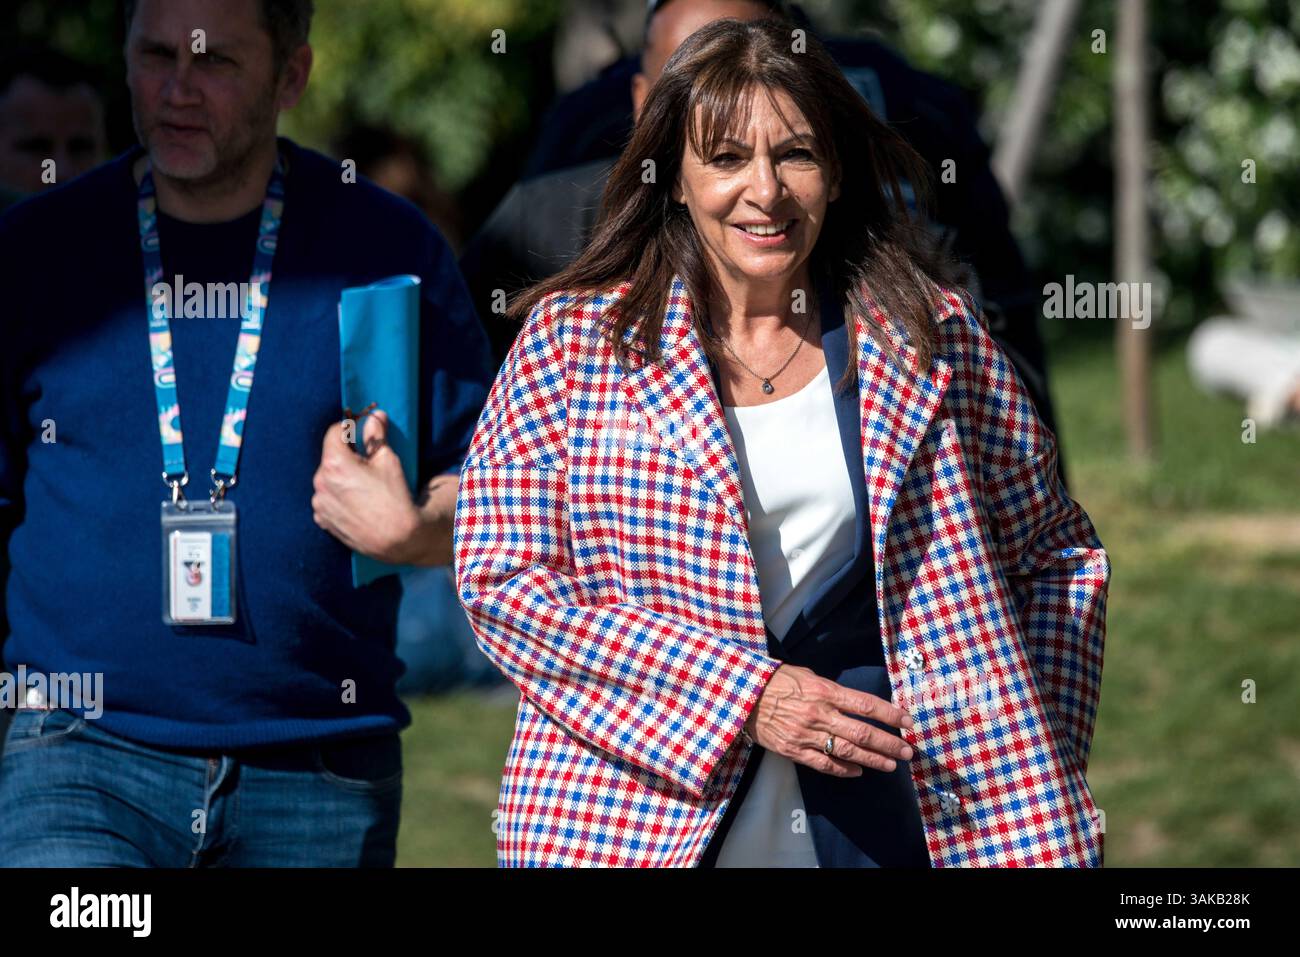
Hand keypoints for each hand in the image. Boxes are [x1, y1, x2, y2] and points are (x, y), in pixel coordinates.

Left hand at [311, 410, 420, 563]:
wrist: (397, 539)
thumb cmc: (394, 497)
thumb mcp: (388, 461)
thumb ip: (376, 436)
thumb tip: (374, 416)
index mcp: (334, 463)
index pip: (334, 432)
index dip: (349, 428)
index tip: (360, 430)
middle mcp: (320, 482)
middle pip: (330, 457)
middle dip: (347, 456)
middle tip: (368, 464)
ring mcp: (319, 503)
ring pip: (328, 479)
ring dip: (341, 477)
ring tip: (364, 488)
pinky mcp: (322, 520)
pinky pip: (326, 499)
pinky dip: (337, 497)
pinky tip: (357, 503)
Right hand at [743, 664, 915, 777]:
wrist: (741, 695)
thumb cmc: (774, 680)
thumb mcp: (806, 674)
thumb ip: (830, 689)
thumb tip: (853, 702)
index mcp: (824, 691)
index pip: (866, 705)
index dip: (890, 715)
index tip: (908, 721)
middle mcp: (819, 715)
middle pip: (862, 733)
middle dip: (889, 743)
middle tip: (908, 750)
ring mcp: (806, 735)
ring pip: (847, 752)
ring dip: (873, 759)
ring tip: (891, 764)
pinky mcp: (794, 750)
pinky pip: (824, 764)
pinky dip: (843, 769)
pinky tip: (858, 771)